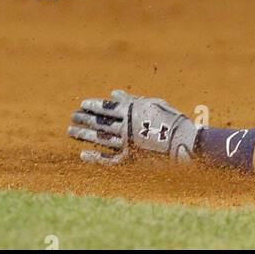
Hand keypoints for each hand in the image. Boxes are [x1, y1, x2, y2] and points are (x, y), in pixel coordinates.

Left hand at [68, 88, 198, 165]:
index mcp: (132, 111)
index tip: (81, 104)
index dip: (93, 105)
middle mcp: (125, 127)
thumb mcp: (152, 104)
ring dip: (84, 135)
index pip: (107, 108)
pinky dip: (94, 157)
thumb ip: (131, 99)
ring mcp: (126, 144)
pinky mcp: (129, 160)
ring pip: (99, 139)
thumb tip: (113, 93)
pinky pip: (108, 160)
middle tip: (72, 117)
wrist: (184, 143)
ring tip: (71, 131)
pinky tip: (83, 154)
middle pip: (100, 122)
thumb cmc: (170, 120)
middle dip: (84, 119)